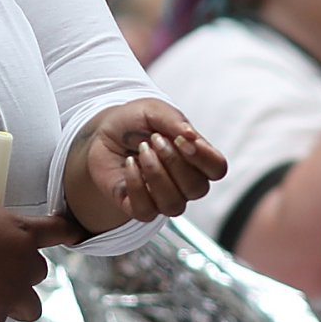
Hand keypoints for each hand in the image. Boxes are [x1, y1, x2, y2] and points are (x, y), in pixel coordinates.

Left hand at [73, 99, 227, 226]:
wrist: (102, 133)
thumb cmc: (134, 122)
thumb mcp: (153, 110)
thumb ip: (174, 121)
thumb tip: (190, 136)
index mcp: (196, 158)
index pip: (217, 169)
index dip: (204, 157)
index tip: (182, 139)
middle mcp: (184, 183)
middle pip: (197, 188)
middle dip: (174, 162)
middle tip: (155, 140)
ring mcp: (162, 198)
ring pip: (174, 204)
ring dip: (156, 175)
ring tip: (141, 151)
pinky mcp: (138, 208)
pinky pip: (146, 211)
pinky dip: (136, 186)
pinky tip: (129, 164)